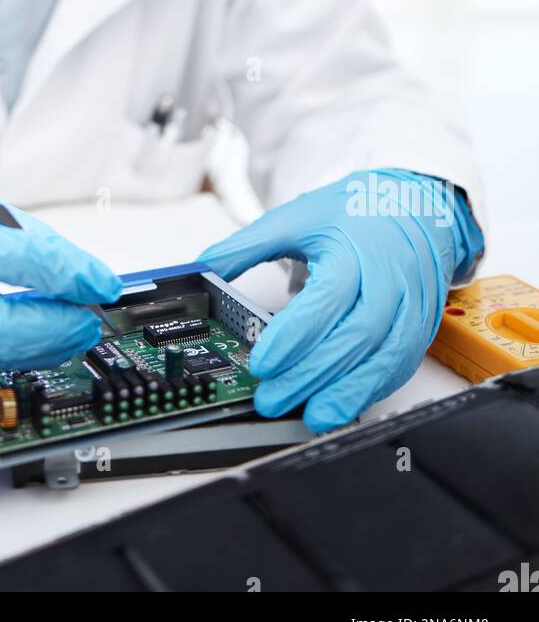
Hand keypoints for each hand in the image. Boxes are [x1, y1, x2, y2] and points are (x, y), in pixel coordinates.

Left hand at [198, 169, 474, 432]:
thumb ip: (246, 246)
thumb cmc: (354, 214)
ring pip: (385, 357)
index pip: (326, 298)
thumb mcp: (296, 217)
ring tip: (311, 416)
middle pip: (356, 335)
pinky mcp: (420, 328)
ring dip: (347, 392)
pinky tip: (343, 404)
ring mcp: (409, 306)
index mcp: (353, 248)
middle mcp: (388, 279)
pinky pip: (399, 366)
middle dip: (312, 373)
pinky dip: (371, 389)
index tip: (262, 362)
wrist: (414, 206)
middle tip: (272, 397)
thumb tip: (201, 268)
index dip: (296, 335)